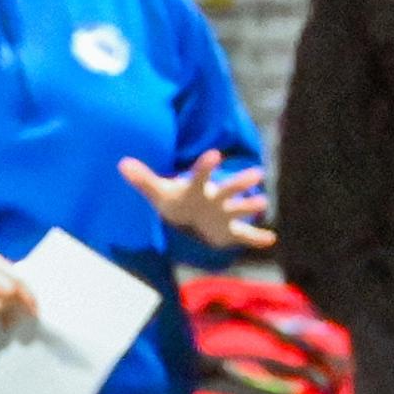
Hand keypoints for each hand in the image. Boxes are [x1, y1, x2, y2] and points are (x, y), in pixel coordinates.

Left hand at [118, 149, 275, 250]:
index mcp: (197, 189)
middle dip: (241, 182)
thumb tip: (121, 164)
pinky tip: (271, 239)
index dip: (206, 166)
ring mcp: (225, 214)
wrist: (189, 218)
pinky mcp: (230, 231)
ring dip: (251, 207)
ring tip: (263, 202)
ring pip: (240, 209)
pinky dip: (257, 238)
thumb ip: (143, 179)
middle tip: (257, 172)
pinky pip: (246, 236)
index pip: (200, 175)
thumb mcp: (158, 192)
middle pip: (229, 189)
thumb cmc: (175, 201)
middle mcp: (215, 199)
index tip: (215, 154)